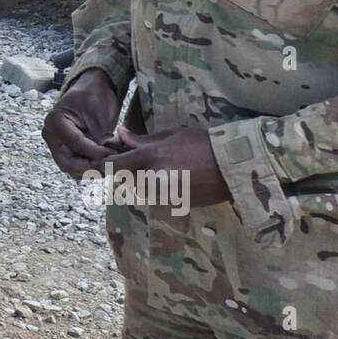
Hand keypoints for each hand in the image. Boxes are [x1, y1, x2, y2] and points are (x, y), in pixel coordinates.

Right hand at [43, 68, 119, 178]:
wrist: (92, 91)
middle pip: (68, 162)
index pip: (74, 143)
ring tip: (111, 165)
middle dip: (90, 167)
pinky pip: (78, 168)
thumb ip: (100, 135)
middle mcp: (53, 137)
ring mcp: (59, 146)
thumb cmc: (93, 95)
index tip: (112, 155)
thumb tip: (108, 156)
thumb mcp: (97, 112)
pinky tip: (107, 164)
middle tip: (111, 165)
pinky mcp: (69, 153)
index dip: (94, 152)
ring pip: (73, 169)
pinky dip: (92, 169)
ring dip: (92, 170)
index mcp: (54, 121)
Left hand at [106, 125, 231, 208]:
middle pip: (125, 180)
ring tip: (168, 168)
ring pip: (141, 189)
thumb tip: (120, 133)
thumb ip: (141, 139)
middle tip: (145, 162)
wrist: (232, 167)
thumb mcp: (171, 135)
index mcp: (150, 157)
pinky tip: (179, 178)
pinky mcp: (174, 205)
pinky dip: (161, 189)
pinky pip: (157, 197)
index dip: (106, 164)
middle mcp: (153, 178)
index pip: (113, 166)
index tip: (106, 161)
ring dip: (145, 181)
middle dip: (129, 172)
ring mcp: (163, 194)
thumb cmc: (202, 144)